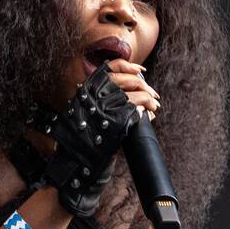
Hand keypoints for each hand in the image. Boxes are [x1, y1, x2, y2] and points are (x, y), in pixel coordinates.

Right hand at [28, 61, 143, 217]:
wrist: (76, 162)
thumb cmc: (83, 139)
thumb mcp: (88, 112)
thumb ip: (103, 99)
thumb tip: (131, 89)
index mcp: (87, 89)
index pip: (110, 66)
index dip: (128, 66)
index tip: (141, 70)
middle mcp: (94, 95)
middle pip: (127, 80)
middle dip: (144, 86)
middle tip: (153, 96)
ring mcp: (105, 108)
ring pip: (135, 95)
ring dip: (148, 100)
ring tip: (153, 107)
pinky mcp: (115, 122)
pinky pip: (136, 111)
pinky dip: (145, 112)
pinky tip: (149, 116)